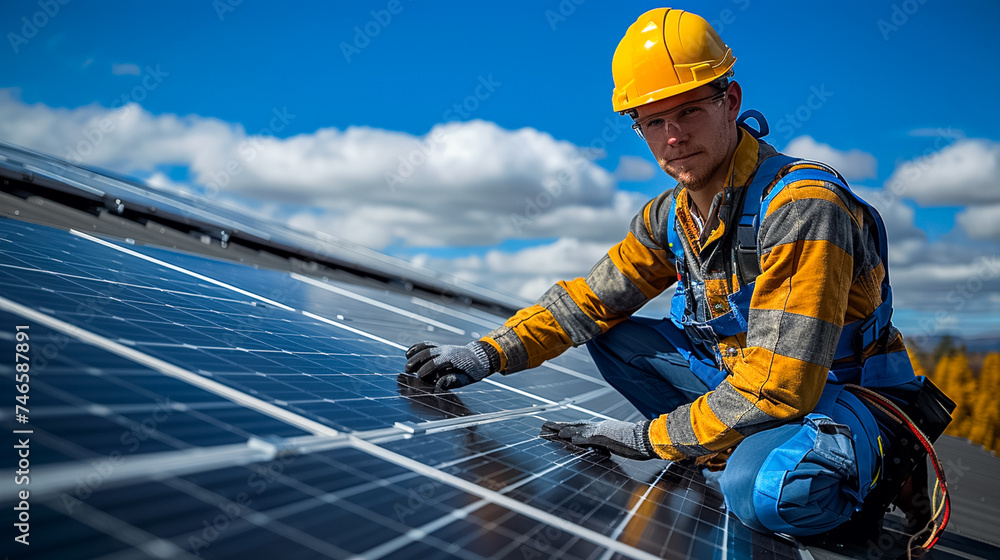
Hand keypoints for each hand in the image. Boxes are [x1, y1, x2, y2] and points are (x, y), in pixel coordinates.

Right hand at [404, 341, 498, 390]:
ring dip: (414, 354)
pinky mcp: (441, 347)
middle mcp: (446, 350)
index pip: (435, 363)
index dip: (425, 370)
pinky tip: (409, 353)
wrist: (481, 357)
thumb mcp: (466, 379)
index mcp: (452, 358)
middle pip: (427, 353)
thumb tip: (438, 385)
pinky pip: (427, 345)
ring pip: (426, 347)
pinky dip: (417, 347)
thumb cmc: (473, 371)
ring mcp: (443, 347)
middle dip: (416, 362)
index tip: (418, 377)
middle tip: (407, 371)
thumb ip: (452, 381)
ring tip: (406, 363)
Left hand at [540, 419, 657, 460]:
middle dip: (558, 425)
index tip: (556, 429)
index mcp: (602, 428)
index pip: (581, 427)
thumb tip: (601, 449)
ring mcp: (601, 431)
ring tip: (548, 430)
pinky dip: (577, 438)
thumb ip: (607, 444)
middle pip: (574, 425)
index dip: (568, 428)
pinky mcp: (606, 438)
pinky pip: (588, 437)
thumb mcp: (618, 443)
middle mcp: (599, 426)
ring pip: (577, 429)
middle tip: (544, 425)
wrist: (648, 438)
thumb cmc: (637, 442)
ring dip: (561, 430)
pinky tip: (567, 439)